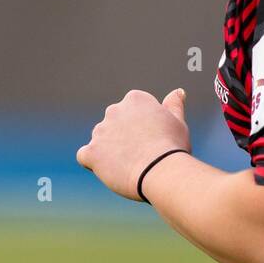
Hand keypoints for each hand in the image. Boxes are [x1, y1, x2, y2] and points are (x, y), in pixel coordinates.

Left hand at [76, 87, 191, 200]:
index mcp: (135, 99)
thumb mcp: (178, 122)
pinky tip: (109, 169)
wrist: (160, 170)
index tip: (153, 140)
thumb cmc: (172, 147)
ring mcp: (100, 131)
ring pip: (100, 140)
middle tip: (142, 154)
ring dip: (110, 150)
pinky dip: (93, 162)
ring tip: (130, 165)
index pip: (132, 111)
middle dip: (124, 137)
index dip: (142, 128)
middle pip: (114, 124)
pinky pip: (85, 156)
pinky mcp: (91, 151)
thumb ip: (174, 106)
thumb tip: (177, 92)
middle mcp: (114, 110)